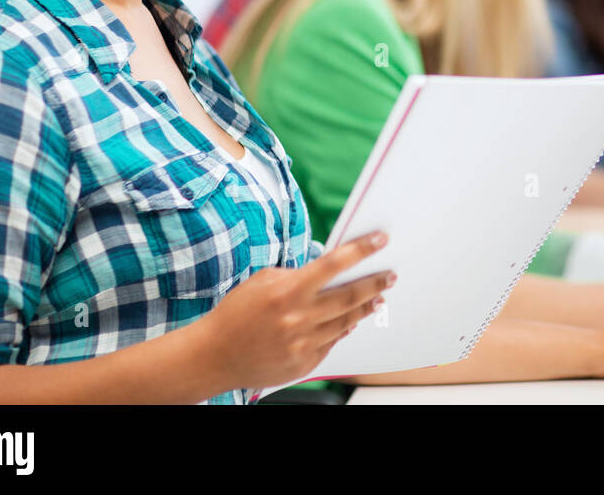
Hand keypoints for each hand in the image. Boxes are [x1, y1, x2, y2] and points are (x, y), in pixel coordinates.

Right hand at [194, 231, 393, 391]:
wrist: (213, 355)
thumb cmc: (236, 313)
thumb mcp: (263, 281)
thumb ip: (297, 275)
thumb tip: (329, 271)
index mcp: (288, 291)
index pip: (334, 264)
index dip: (361, 250)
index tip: (381, 240)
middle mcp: (298, 318)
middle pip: (349, 296)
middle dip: (374, 283)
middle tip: (390, 276)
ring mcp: (302, 343)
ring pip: (346, 322)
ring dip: (365, 308)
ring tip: (377, 297)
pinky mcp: (303, 363)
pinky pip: (331, 343)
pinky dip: (342, 330)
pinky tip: (351, 321)